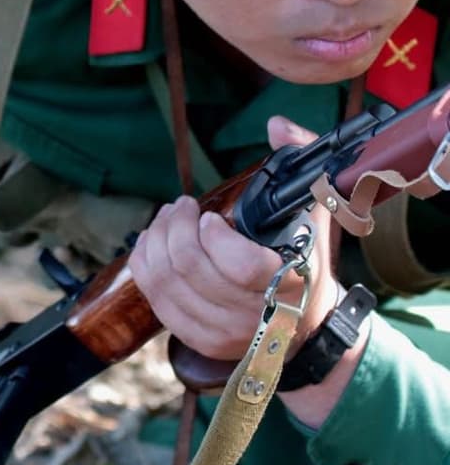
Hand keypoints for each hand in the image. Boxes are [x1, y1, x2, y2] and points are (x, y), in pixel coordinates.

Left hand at [129, 115, 338, 362]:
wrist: (305, 327)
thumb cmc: (309, 261)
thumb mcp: (319, 214)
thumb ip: (304, 166)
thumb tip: (277, 125)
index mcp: (290, 286)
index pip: (240, 267)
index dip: (214, 235)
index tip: (210, 216)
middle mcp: (255, 316)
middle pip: (190, 268)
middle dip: (176, 227)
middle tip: (181, 207)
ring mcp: (223, 333)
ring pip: (166, 282)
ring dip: (158, 240)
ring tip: (168, 219)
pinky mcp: (197, 339)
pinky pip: (155, 298)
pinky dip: (146, 263)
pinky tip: (154, 242)